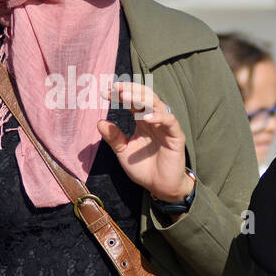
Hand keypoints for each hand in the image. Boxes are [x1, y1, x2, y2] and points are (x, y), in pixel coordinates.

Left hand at [98, 81, 192, 203]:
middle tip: (117, 88)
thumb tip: (100, 122)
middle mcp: (154, 120)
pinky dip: (159, 117)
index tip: (105, 93)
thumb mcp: (123, 151)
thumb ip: (114, 137)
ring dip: (142, 99)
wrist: (159, 187)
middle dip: (131, 90)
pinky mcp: (176, 136)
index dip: (120, 95)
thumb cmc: (143, 168)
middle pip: (145, 97)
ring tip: (127, 97)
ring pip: (157, 104)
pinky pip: (169, 122)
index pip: (132, 102)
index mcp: (142, 121)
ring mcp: (165, 127)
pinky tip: (146, 118)